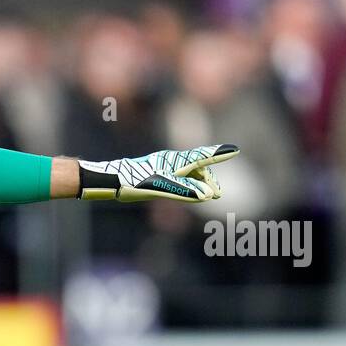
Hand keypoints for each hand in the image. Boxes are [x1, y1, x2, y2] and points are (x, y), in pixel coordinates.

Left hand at [78, 144, 239, 201]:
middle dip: (209, 179)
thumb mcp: (161, 188)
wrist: (111, 179)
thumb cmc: (134, 182)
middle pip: (197, 167)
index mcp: (175, 162)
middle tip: (217, 194)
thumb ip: (185, 191)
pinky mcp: (155, 172)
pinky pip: (178, 175)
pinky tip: (187, 189)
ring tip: (208, 194)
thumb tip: (208, 196)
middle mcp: (171, 161)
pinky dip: (188, 182)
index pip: (202, 157)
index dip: (219, 154)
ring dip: (199, 182)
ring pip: (188, 171)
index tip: (235, 150)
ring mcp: (163, 165)